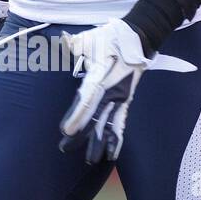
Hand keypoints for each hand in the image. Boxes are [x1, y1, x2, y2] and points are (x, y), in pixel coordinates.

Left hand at [59, 18, 148, 164]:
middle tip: (65, 148)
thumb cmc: (110, 39)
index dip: (77, 115)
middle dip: (81, 135)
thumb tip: (62, 39)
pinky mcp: (126, 101)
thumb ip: (74, 43)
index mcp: (101, 77)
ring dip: (99, 143)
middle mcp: (113, 91)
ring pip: (109, 125)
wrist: (138, 39)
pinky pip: (120, 123)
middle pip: (95, 117)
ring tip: (89, 160)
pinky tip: (111, 155)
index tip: (66, 130)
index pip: (87, 100)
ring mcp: (121, 98)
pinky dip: (116, 139)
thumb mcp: (90, 39)